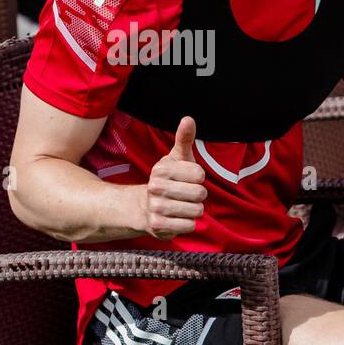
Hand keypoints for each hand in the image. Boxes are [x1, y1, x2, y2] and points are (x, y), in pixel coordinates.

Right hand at [140, 116, 206, 237]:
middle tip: (185, 195)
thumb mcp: (176, 158)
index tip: (187, 179)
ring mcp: (156, 207)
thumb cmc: (169, 180)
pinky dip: (188, 223)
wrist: (143, 208)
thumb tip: (188, 118)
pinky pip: (190, 226)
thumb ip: (184, 139)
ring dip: (194, 210)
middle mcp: (156, 187)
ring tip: (182, 206)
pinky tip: (177, 218)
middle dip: (198, 196)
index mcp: (161, 169)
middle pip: (199, 193)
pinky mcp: (158, 225)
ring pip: (196, 211)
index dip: (198, 178)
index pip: (199, 174)